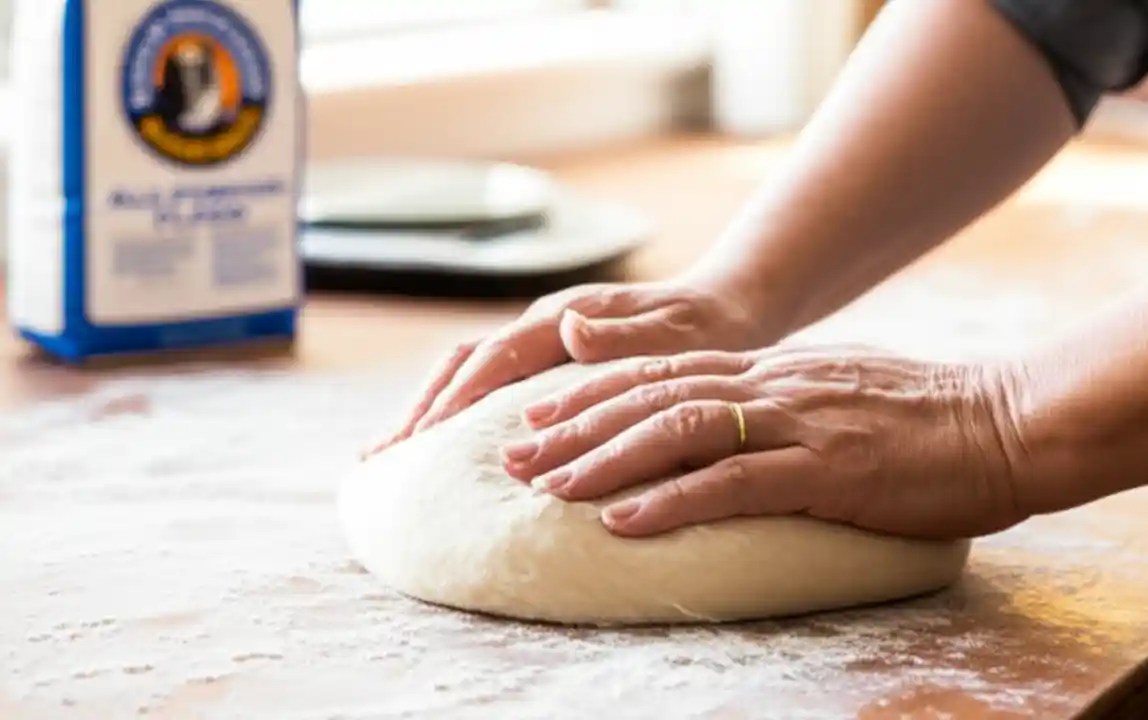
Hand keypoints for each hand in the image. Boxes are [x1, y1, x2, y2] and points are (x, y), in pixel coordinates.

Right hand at [365, 279, 777, 456]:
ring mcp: (546, 340)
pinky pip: (493, 383)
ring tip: (390, 456)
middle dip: (420, 409)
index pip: (491, 360)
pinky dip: (459, 409)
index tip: (416, 442)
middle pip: (464, 364)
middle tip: (379, 459)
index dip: (451, 401)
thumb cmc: (708, 328)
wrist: (727, 308)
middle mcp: (546, 324)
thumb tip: (567, 326)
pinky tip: (445, 443)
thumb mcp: (677, 333)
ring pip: (470, 372)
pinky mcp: (553, 358)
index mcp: (565, 318)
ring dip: (430, 410)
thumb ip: (624, 332)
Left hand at [501, 345, 1030, 538]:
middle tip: (512, 452)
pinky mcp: (830, 469)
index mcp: (777, 372)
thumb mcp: (848, 395)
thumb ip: (790, 402)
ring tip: (544, 486)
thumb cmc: (937, 421)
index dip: (594, 393)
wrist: (1015, 422)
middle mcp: (776, 386)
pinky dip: (670, 503)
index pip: (666, 375)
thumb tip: (742, 424)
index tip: (541, 415)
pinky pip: (733, 483)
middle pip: (652, 397)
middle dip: (574, 425)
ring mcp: (801, 423)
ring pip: (677, 431)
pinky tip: (622, 522)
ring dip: (603, 460)